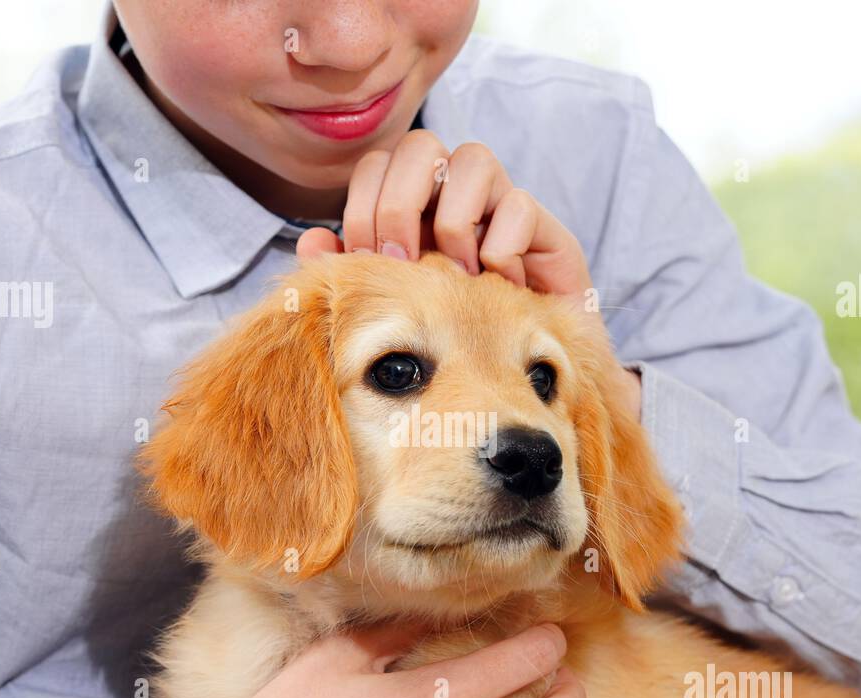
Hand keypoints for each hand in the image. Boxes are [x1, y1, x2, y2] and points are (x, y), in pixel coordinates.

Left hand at [295, 130, 641, 418]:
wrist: (519, 389)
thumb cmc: (450, 349)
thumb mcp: (390, 314)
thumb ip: (349, 277)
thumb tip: (311, 244)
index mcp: (413, 209)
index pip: (377, 165)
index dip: (363, 203)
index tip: (365, 261)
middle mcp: (457, 198)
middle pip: (421, 145)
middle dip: (401, 204)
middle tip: (403, 264)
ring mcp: (504, 209)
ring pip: (475, 158)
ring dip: (454, 220)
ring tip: (457, 274)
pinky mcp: (548, 233)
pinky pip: (521, 205)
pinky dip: (502, 245)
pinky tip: (498, 285)